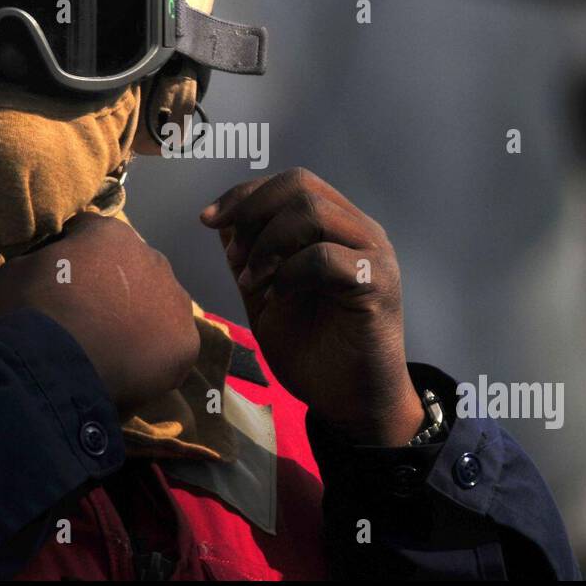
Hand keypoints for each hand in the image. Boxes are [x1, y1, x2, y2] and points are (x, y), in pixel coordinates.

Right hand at [0, 213, 200, 414]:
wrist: (56, 363)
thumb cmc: (32, 311)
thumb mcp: (15, 271)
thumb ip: (37, 260)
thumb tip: (41, 266)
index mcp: (112, 233)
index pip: (94, 240)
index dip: (76, 264)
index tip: (62, 289)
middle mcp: (153, 257)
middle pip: (133, 273)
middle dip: (115, 293)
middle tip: (89, 323)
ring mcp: (175, 300)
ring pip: (157, 309)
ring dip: (139, 322)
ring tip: (110, 351)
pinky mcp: (186, 341)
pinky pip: (170, 347)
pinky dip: (153, 358)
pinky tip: (128, 371)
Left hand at [201, 168, 423, 445]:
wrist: (350, 403)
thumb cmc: (313, 352)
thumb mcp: (267, 297)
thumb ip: (250, 258)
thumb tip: (222, 221)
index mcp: (336, 227)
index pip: (290, 183)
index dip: (245, 194)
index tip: (207, 220)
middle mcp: (359, 230)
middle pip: (300, 184)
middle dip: (252, 214)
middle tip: (234, 259)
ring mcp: (373, 253)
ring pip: (312, 211)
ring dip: (268, 244)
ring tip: (252, 283)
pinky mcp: (377, 283)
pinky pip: (325, 257)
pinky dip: (290, 274)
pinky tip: (279, 299)